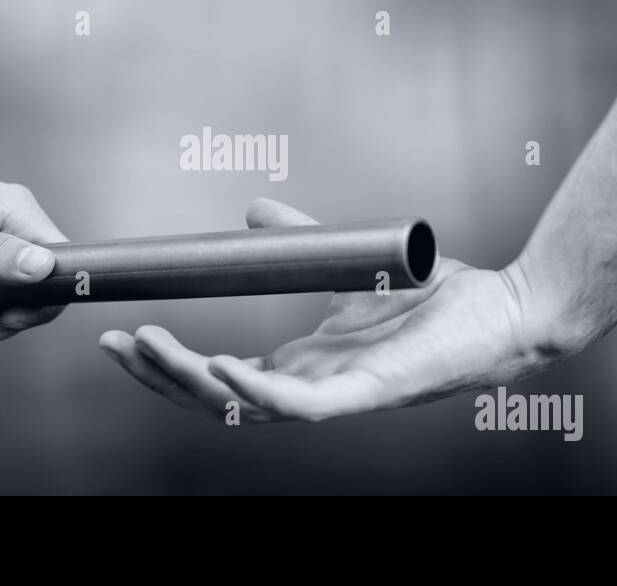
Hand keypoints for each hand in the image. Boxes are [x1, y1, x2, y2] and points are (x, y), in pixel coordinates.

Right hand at [100, 199, 553, 421]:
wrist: (505, 306)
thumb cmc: (436, 298)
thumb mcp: (345, 265)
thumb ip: (298, 240)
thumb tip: (253, 209)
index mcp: (302, 366)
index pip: (219, 378)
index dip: (170, 361)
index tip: (128, 329)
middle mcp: (310, 389)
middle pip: (214, 399)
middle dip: (158, 376)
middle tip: (112, 345)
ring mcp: (335, 396)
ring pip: (241, 406)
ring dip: (188, 381)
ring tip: (145, 347)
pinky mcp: (365, 393)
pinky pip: (298, 405)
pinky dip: (254, 393)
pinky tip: (218, 368)